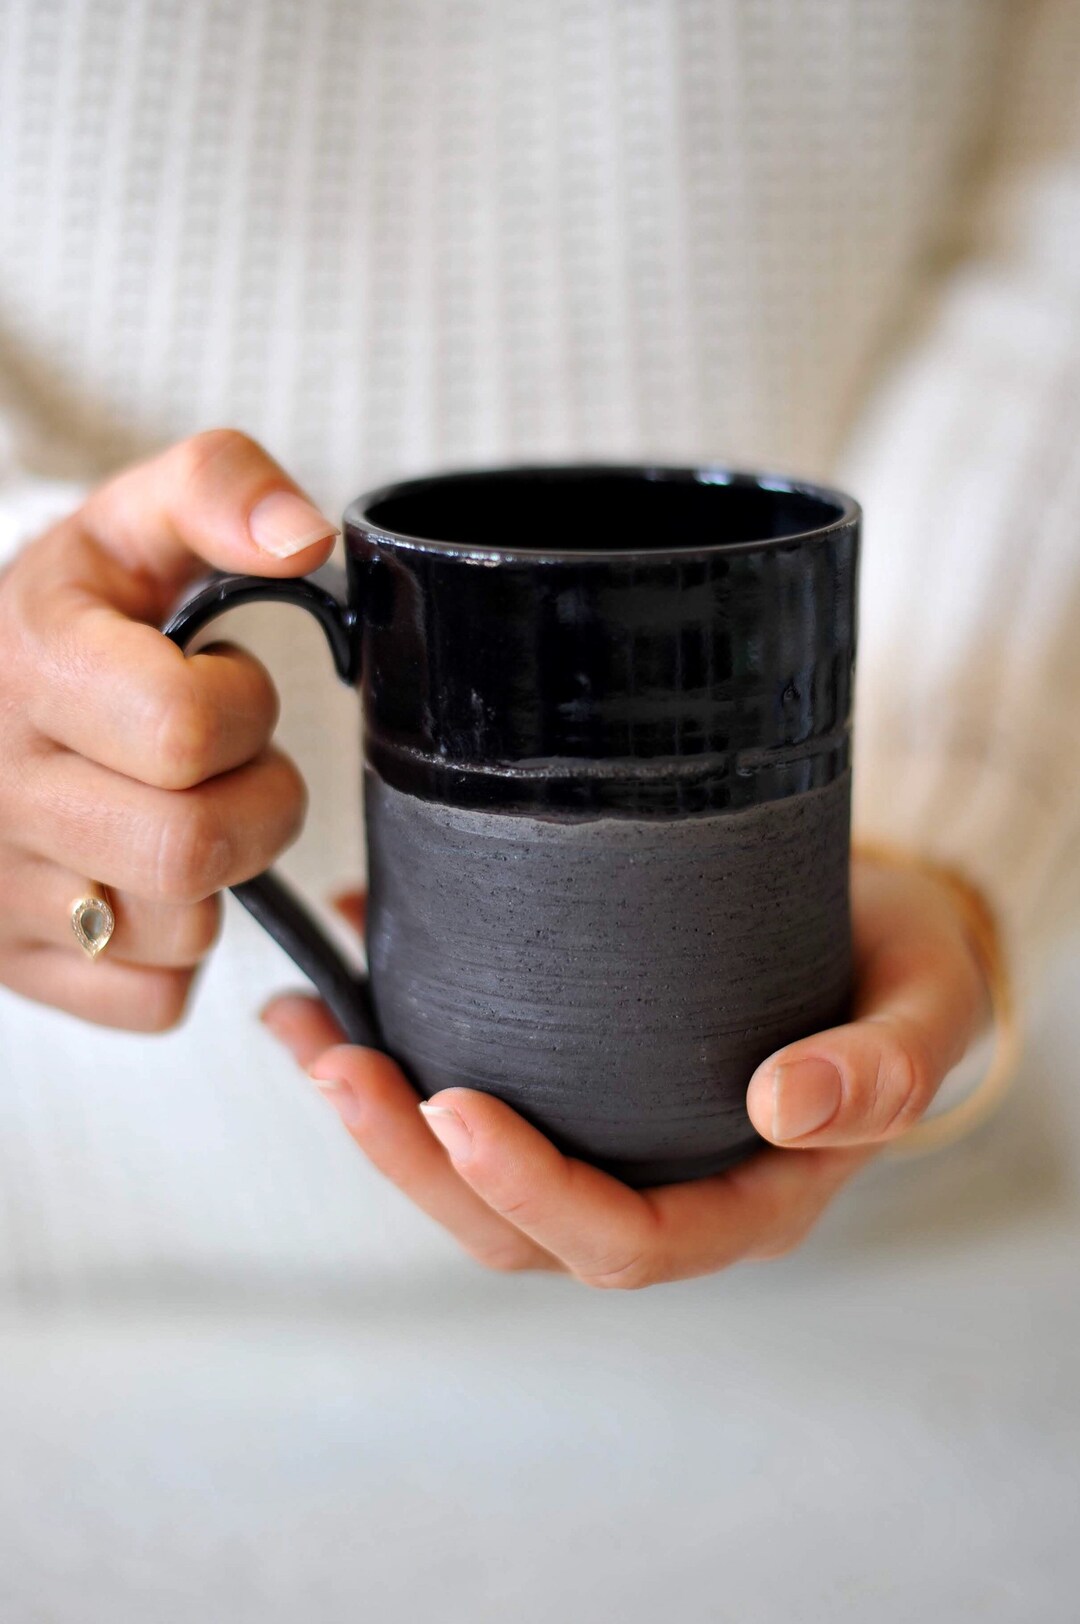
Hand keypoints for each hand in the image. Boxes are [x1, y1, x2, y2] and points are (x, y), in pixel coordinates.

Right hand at [0, 430, 336, 1028]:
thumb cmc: (75, 616)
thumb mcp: (132, 523)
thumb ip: (222, 489)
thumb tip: (303, 537)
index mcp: (29, 665)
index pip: (183, 730)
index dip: (242, 709)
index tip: (222, 681)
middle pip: (192, 849)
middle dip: (256, 803)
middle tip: (228, 762)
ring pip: (182, 933)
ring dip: (221, 875)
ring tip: (179, 809)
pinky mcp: (16, 967)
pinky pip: (156, 999)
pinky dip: (179, 948)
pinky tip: (145, 875)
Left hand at [263, 856, 990, 1286]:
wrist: (878, 930)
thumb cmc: (903, 972)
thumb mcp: (925, 1006)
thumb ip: (881, 1069)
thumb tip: (786, 1106)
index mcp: (747, 1198)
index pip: (625, 1240)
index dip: (529, 1190)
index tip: (453, 1103)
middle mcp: (664, 1188)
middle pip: (516, 1227)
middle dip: (410, 1159)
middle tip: (335, 1062)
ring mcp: (609, 1143)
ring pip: (472, 1178)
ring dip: (377, 1117)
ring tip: (303, 1029)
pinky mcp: (572, 1084)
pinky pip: (474, 1095)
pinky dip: (401, 1042)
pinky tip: (345, 975)